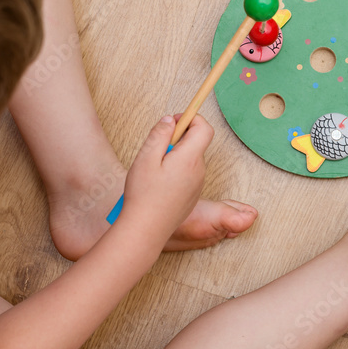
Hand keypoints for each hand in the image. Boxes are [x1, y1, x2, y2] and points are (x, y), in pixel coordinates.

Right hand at [122, 114, 212, 241]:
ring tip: (153, 169)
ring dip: (175, 156)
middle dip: (178, 138)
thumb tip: (170, 120)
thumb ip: (160, 134)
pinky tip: (157, 183)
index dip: (191, 118)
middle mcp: (198, 171)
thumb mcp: (146, 157)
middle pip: (196, 143)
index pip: (204, 128)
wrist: (146, 230)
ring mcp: (196, 185)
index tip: (173, 122)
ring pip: (190, 159)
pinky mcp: (191, 196)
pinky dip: (175, 171)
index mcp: (189, 158)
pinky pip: (188, 174)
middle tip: (156, 148)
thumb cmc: (144, 195)